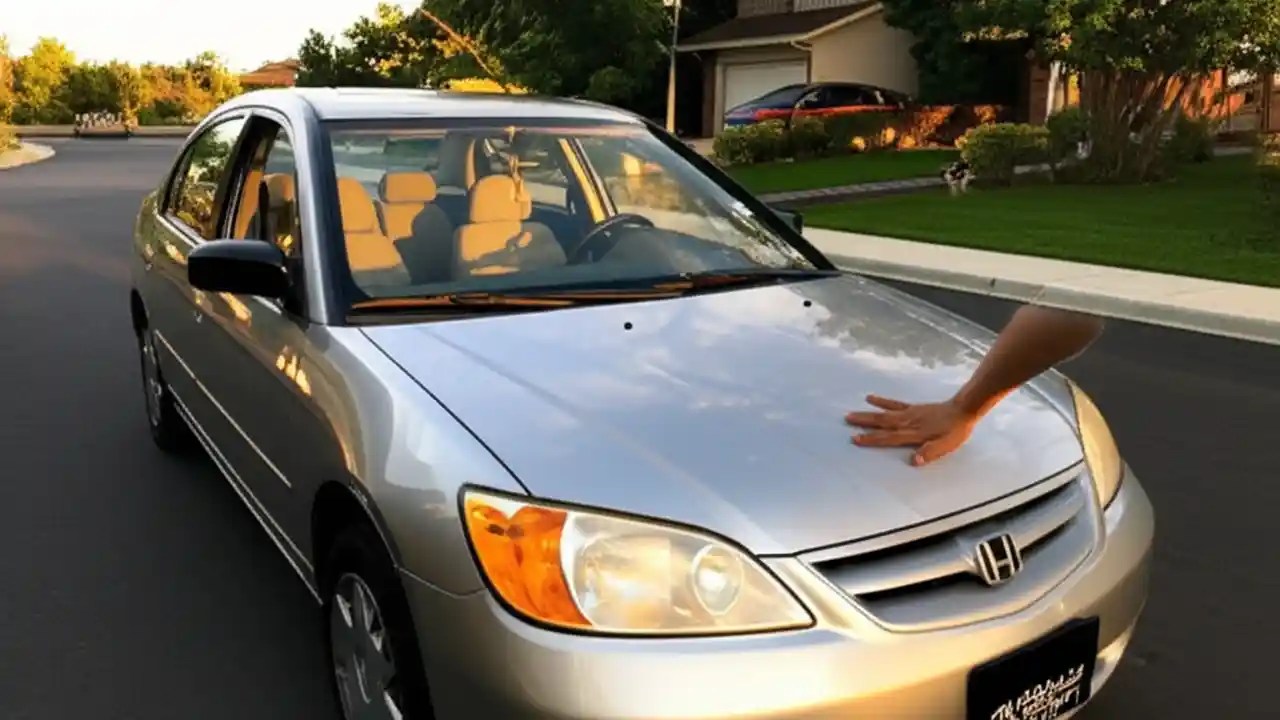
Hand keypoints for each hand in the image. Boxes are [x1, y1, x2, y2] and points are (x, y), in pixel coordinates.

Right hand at [845, 394, 981, 466]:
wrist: (963, 409)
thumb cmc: (955, 431)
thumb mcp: (946, 446)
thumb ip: (930, 452)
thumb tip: (914, 460)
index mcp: (914, 434)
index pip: (889, 438)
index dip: (872, 439)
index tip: (855, 439)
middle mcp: (908, 422)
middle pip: (882, 423)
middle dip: (863, 423)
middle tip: (846, 420)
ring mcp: (909, 413)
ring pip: (884, 413)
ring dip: (867, 414)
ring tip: (851, 413)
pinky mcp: (912, 408)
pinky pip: (894, 404)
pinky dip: (882, 401)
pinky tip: (870, 397)